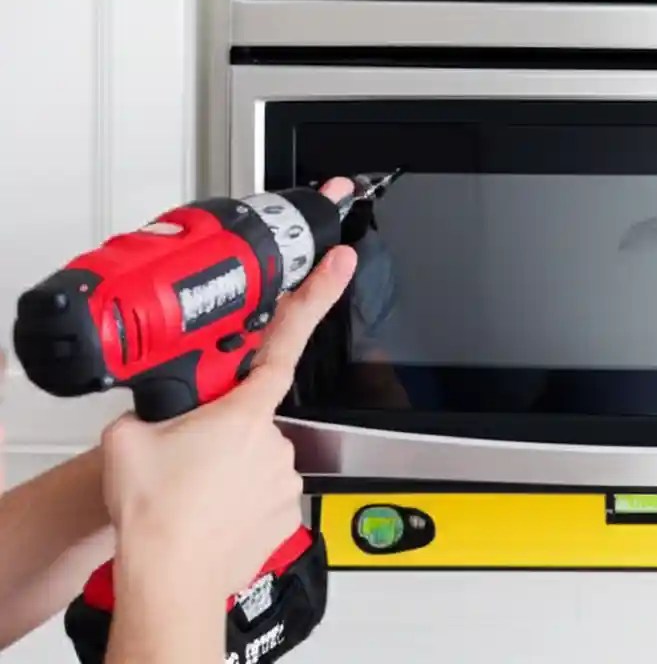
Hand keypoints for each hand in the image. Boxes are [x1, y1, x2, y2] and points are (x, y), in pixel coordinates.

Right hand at [101, 179, 356, 601]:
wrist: (172, 579)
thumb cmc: (158, 517)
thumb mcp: (128, 439)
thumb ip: (149, 409)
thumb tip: (151, 412)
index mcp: (243, 412)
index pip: (285, 340)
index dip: (315, 296)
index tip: (340, 265)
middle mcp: (274, 441)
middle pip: (250, 413)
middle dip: (222, 426)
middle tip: (186, 457)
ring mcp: (284, 477)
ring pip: (254, 456)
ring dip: (227, 465)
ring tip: (192, 489)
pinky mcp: (285, 510)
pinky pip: (260, 491)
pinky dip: (236, 497)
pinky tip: (208, 509)